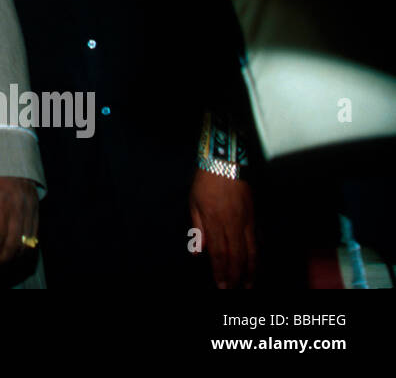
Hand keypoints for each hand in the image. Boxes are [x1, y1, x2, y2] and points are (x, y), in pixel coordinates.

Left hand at [0, 176, 38, 275]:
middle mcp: (18, 204)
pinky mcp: (37, 209)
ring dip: (13, 259)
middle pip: (14, 242)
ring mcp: (30, 206)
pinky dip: (26, 250)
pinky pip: (35, 236)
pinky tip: (14, 257)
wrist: (5, 154)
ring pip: (26, 242)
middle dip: (2, 262)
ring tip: (0, 267)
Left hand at [189, 168, 255, 287]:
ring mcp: (246, 221)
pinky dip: (257, 255)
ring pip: (250, 251)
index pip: (219, 253)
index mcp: (215, 221)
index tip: (221, 285)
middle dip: (236, 276)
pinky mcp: (254, 216)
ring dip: (250, 270)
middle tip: (235, 289)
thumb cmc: (205, 181)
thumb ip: (197, 228)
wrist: (226, 161)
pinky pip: (256, 240)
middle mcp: (232, 224)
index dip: (221, 271)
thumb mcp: (194, 203)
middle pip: (236, 256)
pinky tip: (256, 264)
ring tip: (249, 284)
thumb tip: (198, 252)